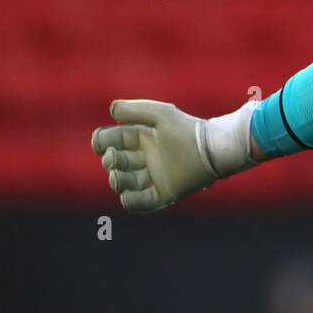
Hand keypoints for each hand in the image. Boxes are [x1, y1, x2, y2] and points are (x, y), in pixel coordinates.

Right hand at [90, 99, 218, 212]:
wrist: (211, 149)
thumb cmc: (186, 129)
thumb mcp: (159, 113)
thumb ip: (134, 110)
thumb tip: (111, 111)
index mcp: (141, 138)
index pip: (111, 141)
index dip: (101, 142)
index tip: (102, 144)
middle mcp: (145, 158)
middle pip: (115, 163)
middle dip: (110, 161)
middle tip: (114, 159)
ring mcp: (154, 177)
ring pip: (125, 183)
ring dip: (116, 181)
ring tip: (118, 177)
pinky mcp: (164, 194)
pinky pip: (141, 203)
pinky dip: (131, 201)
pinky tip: (127, 195)